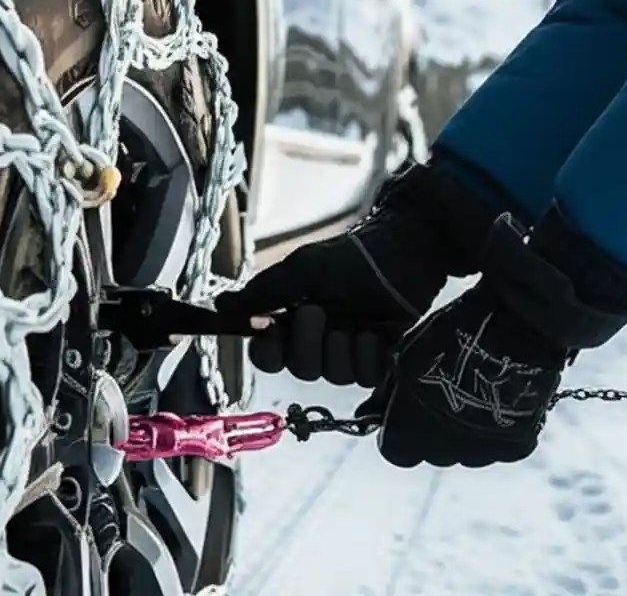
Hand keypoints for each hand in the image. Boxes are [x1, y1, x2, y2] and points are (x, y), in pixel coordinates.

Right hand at [214, 163, 495, 387]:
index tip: (274, 331)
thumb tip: (220, 305)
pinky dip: (369, 356)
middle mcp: (319, 339)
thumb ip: (263, 292)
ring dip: (343, 349)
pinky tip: (377, 332)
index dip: (269, 352)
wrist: (406, 249)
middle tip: (320, 311)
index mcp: (294, 319)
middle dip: (309, 345)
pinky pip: (366, 377)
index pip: (268, 356)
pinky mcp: (380, 356)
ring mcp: (350, 349)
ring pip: (334, 376)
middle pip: (301, 370)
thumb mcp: (301, 269)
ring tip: (356, 322)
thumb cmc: (352, 255)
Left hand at [355, 284, 566, 467]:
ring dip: (465, 432)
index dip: (398, 429)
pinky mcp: (517, 445)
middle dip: (432, 430)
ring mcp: (483, 452)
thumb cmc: (449, 336)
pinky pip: (500, 446)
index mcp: (408, 434)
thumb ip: (387, 392)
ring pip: (467, 452)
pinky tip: (499, 400)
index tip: (407, 409)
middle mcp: (444, 454)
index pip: (394, 450)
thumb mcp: (405, 358)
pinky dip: (497, 430)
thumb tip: (368, 413)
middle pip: (431, 452)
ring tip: (474, 393)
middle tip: (444, 393)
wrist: (512, 325)